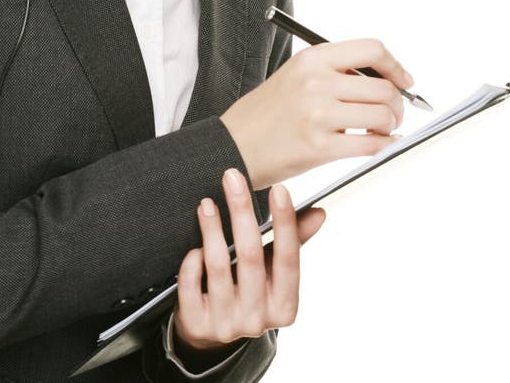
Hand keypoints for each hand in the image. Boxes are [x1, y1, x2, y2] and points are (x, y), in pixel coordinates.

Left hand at [172, 167, 324, 362]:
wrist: (212, 331)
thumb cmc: (249, 290)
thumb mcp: (273, 272)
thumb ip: (293, 242)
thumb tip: (319, 212)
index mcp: (284, 306)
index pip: (289, 259)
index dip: (285, 223)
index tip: (279, 189)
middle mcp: (258, 319)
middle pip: (251, 256)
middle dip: (241, 211)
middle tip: (232, 177)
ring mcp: (226, 324)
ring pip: (219, 266)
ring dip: (212, 229)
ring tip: (207, 203)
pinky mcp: (197, 324)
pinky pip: (191, 283)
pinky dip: (192, 260)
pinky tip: (194, 246)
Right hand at [221, 39, 412, 188]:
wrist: (235, 144)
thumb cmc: (268, 112)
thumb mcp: (296, 74)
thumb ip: (335, 70)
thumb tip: (385, 77)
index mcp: (312, 58)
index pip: (372, 50)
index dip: (395, 66)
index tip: (404, 80)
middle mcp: (315, 82)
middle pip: (383, 87)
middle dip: (397, 103)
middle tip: (393, 112)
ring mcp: (318, 115)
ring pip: (382, 115)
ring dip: (391, 125)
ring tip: (380, 129)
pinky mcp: (320, 146)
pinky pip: (372, 144)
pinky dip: (385, 145)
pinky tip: (380, 144)